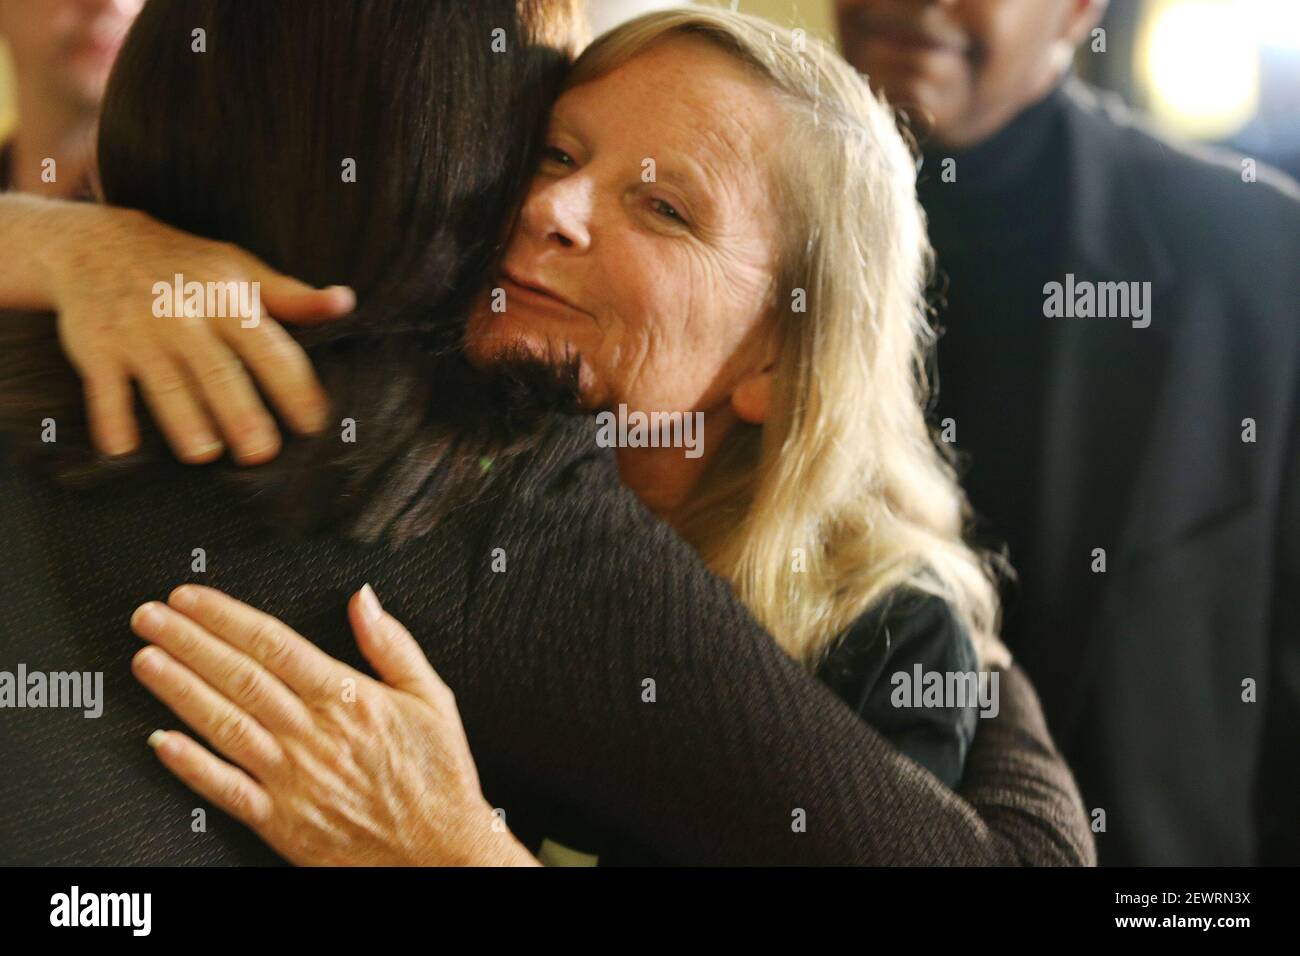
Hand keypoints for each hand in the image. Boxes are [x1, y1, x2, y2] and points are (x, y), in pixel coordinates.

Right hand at [47, 205, 352, 463]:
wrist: (94, 243)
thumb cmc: (183, 265)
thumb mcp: (238, 269)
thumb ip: (290, 297)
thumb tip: (346, 302)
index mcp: (225, 300)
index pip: (269, 348)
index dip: (293, 387)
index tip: (314, 423)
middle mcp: (183, 317)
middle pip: (217, 370)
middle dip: (239, 411)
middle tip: (261, 452)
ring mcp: (138, 333)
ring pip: (164, 382)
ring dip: (183, 418)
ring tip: (204, 453)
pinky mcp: (96, 347)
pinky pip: (105, 387)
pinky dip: (110, 417)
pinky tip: (122, 448)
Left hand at [129, 583, 537, 865]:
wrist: (441, 851)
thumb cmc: (437, 774)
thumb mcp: (431, 697)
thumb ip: (391, 644)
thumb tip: (363, 598)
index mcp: (348, 698)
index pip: (274, 646)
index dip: (226, 617)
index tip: (191, 598)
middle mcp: (314, 735)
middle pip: (239, 677)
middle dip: (188, 642)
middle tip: (150, 617)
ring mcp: (293, 779)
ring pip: (225, 725)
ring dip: (179, 690)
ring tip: (145, 660)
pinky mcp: (281, 821)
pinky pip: (226, 790)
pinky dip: (191, 766)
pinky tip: (160, 742)